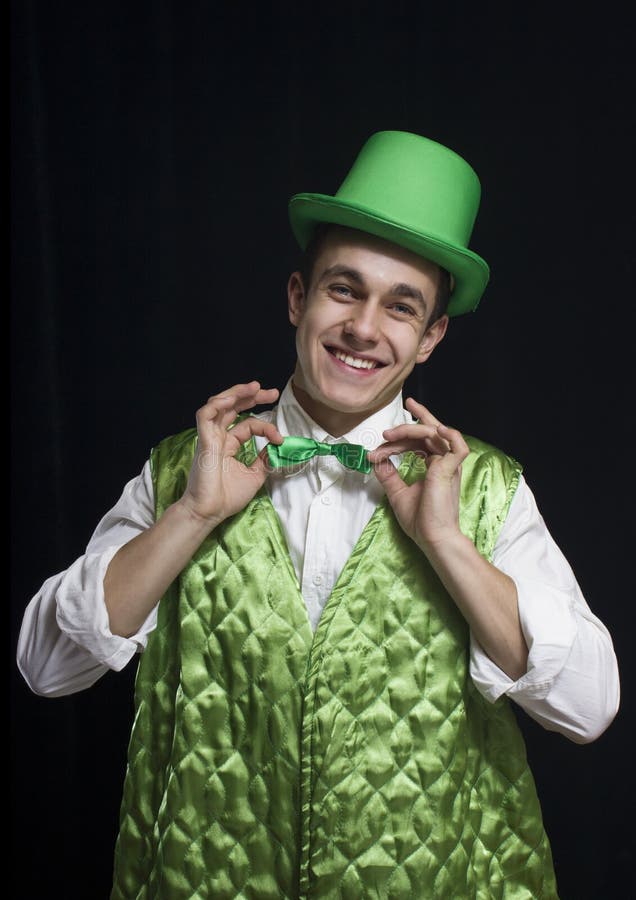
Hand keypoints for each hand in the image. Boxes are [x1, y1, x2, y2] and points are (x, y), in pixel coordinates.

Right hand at [179, 381, 282, 526]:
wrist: (210, 512)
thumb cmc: (227, 497)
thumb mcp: (255, 475)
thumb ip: (265, 459)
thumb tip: (277, 447)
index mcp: (228, 444)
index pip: (248, 425)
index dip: (266, 427)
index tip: (280, 437)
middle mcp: (218, 437)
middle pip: (233, 407)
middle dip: (252, 396)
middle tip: (272, 392)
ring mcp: (210, 437)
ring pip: (218, 404)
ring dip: (236, 393)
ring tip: (254, 387)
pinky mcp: (203, 441)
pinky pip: (205, 415)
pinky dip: (217, 404)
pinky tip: (232, 399)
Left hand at [367, 397, 468, 552]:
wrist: (432, 538)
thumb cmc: (420, 520)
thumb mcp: (397, 493)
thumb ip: (388, 475)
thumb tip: (376, 460)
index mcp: (435, 466)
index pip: (418, 442)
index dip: (397, 442)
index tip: (376, 453)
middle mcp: (444, 462)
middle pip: (428, 431)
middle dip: (410, 422)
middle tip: (386, 428)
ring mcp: (449, 465)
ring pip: (434, 434)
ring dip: (409, 431)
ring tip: (388, 436)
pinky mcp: (450, 471)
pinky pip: (458, 447)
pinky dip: (450, 434)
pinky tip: (435, 429)